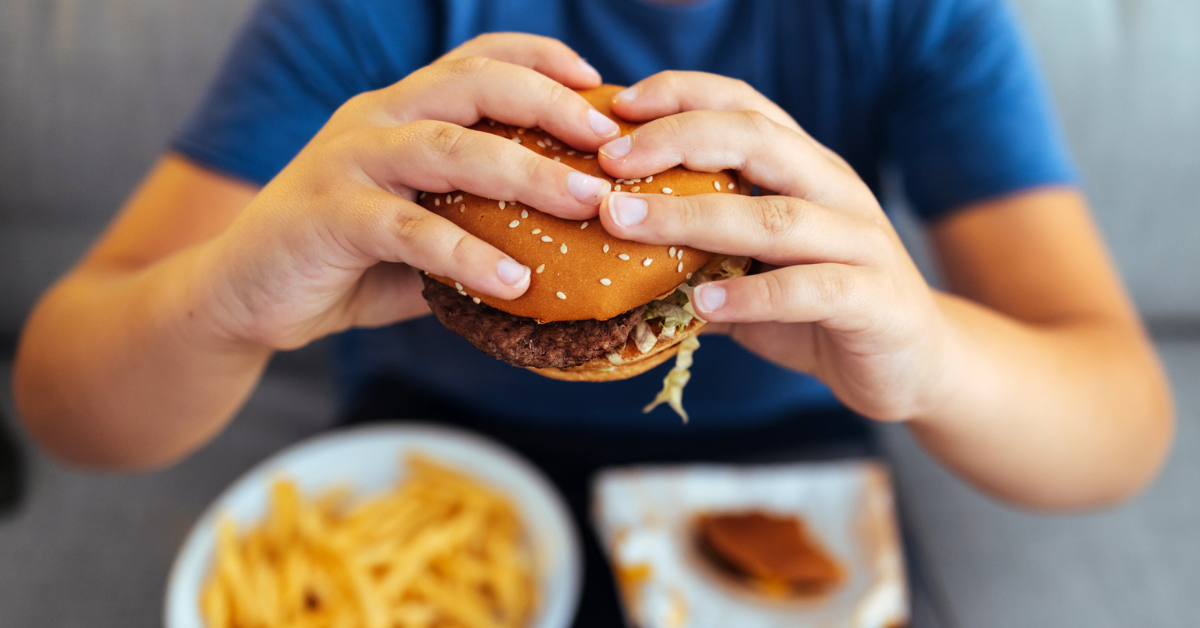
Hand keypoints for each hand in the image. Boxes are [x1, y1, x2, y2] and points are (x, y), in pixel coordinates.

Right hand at [194, 34, 619, 349]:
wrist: (240, 295)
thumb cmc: (343, 260)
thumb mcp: (418, 231)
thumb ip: (474, 224)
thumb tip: (564, 248)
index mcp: (401, 111)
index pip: (478, 61)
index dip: (541, 59)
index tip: (598, 83)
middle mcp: (377, 120)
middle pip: (474, 86)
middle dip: (551, 104)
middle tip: (609, 140)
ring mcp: (349, 161)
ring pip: (449, 148)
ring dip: (526, 172)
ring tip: (587, 202)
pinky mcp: (329, 215)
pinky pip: (410, 229)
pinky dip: (467, 254)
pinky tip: (516, 281)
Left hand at [597, 72, 949, 421]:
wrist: (912, 364)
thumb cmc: (817, 311)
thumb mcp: (750, 270)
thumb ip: (694, 254)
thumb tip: (605, 251)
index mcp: (805, 168)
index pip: (744, 106)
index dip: (682, 95)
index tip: (617, 108)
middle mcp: (835, 190)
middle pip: (757, 140)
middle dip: (676, 141)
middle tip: (609, 161)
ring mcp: (860, 242)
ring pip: (774, 216)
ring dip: (692, 217)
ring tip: (626, 224)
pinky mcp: (874, 300)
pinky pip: (810, 290)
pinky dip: (751, 295)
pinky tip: (703, 303)